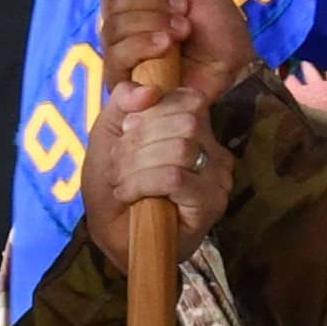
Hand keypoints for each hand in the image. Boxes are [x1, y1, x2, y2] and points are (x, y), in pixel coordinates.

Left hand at [81, 80, 230, 272]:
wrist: (110, 235)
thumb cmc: (113, 183)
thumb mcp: (109, 132)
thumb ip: (124, 100)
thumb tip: (149, 90)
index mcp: (197, 128)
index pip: (189, 99)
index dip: (150, 113)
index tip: (125, 135)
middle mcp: (215, 151)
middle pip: (186, 122)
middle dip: (139, 142)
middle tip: (117, 166)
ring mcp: (218, 180)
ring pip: (181, 149)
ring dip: (137, 165)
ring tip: (120, 183)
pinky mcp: (210, 205)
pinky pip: (176, 178)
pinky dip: (143, 183)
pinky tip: (129, 196)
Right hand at [100, 0, 256, 104]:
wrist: (235, 67)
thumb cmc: (218, 26)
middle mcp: (122, 26)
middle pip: (112, 3)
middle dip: (152, 2)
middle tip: (184, 12)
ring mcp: (122, 56)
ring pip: (113, 31)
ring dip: (152, 25)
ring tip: (182, 33)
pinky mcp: (126, 84)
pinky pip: (115, 64)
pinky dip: (139, 51)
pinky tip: (165, 50)